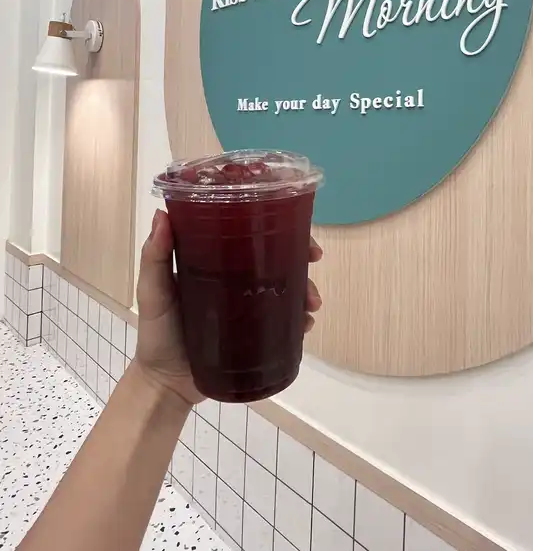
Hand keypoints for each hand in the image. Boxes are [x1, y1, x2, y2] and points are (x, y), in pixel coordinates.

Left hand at [134, 209, 322, 406]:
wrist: (165, 384)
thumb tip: (162, 214)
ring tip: (310, 305)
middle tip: (314, 262)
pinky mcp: (256, 335)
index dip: (275, 227)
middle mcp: (237, 280)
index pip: (249, 236)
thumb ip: (154, 257)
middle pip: (276, 260)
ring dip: (306, 290)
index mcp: (216, 262)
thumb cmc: (157, 332)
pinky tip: (305, 325)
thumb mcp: (152, 290)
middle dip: (300, 258)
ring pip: (286, 290)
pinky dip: (299, 321)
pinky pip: (284, 323)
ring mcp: (248, 308)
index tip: (295, 227)